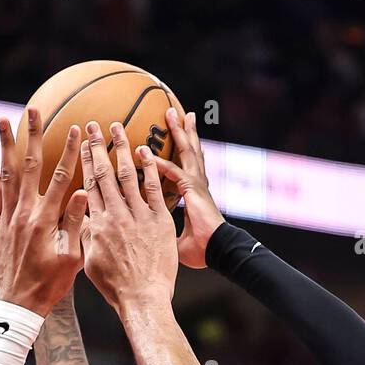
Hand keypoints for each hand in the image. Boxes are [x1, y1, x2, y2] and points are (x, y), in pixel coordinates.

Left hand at [0, 109, 88, 315]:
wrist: (20, 304)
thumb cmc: (50, 285)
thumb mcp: (71, 259)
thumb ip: (76, 225)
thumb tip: (83, 193)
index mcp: (45, 221)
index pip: (61, 178)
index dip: (69, 152)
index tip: (76, 130)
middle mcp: (24, 214)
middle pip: (29, 167)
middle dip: (33, 136)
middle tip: (34, 109)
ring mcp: (8, 218)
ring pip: (6, 174)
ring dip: (6, 145)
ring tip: (3, 119)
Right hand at [79, 121, 177, 311]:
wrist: (143, 299)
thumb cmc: (117, 287)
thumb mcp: (92, 263)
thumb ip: (87, 237)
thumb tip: (82, 218)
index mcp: (97, 225)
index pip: (88, 185)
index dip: (83, 162)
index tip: (81, 144)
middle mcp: (115, 216)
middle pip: (104, 174)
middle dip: (97, 147)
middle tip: (93, 125)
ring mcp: (138, 217)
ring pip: (128, 175)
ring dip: (122, 148)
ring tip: (118, 127)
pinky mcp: (160, 221)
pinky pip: (154, 188)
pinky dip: (149, 168)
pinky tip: (146, 151)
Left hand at [154, 109, 223, 268]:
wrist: (216, 252)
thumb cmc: (201, 250)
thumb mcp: (176, 236)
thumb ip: (163, 227)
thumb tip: (148, 233)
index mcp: (196, 193)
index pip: (189, 166)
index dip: (184, 151)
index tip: (180, 138)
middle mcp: (197, 184)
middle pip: (190, 152)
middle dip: (184, 131)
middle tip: (179, 113)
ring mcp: (196, 186)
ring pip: (186, 152)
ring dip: (178, 132)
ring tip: (171, 112)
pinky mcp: (193, 191)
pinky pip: (174, 172)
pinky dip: (161, 163)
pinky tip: (148, 154)